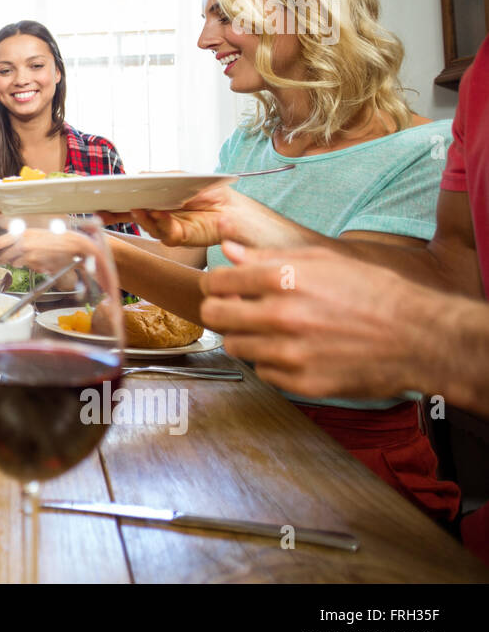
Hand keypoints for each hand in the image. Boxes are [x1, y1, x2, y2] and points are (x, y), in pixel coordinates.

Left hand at [0, 227, 97, 278]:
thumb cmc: (56, 239)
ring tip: (34, 255)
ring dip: (20, 262)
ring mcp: (28, 252)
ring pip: (14, 262)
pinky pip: (26, 266)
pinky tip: (41, 259)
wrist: (73, 244)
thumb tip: (8, 250)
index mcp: (21, 233)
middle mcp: (22, 241)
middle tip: (14, 257)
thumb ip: (20, 241)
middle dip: (5, 259)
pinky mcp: (35, 261)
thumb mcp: (35, 235)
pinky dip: (30, 265)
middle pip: (2, 256)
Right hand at [100, 184, 235, 246]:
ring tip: (137, 207)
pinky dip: (162, 222)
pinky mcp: (182, 238)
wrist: (239, 210)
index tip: (96, 199)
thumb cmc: (212, 192)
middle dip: (114, 214)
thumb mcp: (183, 178)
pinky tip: (160, 213)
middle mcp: (158, 216)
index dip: (111, 202)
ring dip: (141, 217)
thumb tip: (137, 176)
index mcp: (155, 201)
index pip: (128, 202)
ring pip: (147, 226)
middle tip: (101, 210)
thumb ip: (161, 178)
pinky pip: (167, 232)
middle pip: (130, 216)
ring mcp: (168, 228)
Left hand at [199, 242, 423, 399]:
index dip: (214, 283)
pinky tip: (294, 350)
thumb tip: (227, 249)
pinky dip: (271, 362)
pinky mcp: (301, 382)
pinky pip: (263, 372)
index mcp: (281, 278)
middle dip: (220, 310)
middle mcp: (281, 315)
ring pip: (235, 346)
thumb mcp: (321, 259)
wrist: (418, 337)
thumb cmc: (372, 292)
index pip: (215, 282)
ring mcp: (289, 353)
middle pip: (214, 316)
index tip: (220, 286)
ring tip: (271, 329)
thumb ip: (266, 255)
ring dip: (246, 336)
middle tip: (236, 308)